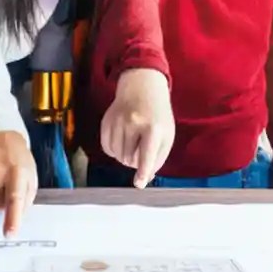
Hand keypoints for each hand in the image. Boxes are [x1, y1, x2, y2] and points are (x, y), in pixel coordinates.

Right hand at [100, 69, 174, 187]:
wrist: (141, 88)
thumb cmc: (157, 115)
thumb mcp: (166, 135)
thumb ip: (157, 158)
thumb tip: (144, 178)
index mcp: (153, 128)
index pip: (147, 155)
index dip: (142, 171)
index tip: (139, 184)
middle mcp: (133, 124)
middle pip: (129, 159)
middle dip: (135, 161)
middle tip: (141, 149)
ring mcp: (117, 122)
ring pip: (117, 155)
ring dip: (124, 156)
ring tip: (133, 144)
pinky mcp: (106, 122)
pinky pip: (107, 148)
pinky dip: (114, 150)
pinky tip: (122, 141)